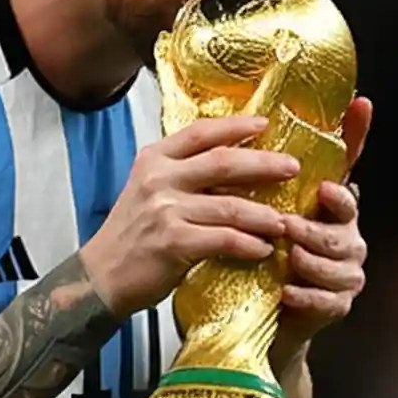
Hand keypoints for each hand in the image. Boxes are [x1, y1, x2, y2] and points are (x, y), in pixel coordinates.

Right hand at [80, 115, 298, 317]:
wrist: (103, 273)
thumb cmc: (132, 233)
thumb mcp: (149, 190)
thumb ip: (182, 174)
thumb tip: (235, 165)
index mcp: (154, 159)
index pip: (200, 132)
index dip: (235, 126)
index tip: (265, 124)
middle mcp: (158, 179)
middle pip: (223, 161)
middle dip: (265, 163)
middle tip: (293, 168)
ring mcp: (165, 210)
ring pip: (231, 205)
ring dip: (265, 215)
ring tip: (285, 222)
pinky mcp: (174, 242)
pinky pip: (226, 239)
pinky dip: (250, 245)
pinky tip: (262, 250)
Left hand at [271, 97, 371, 365]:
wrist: (254, 305)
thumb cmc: (253, 247)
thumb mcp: (248, 206)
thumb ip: (251, 174)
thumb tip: (237, 125)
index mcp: (324, 203)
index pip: (345, 166)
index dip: (356, 136)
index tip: (351, 123)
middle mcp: (342, 231)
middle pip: (344, 221)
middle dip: (316, 222)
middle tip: (287, 222)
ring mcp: (342, 268)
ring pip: (338, 260)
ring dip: (311, 256)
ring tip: (289, 255)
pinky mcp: (333, 303)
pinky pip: (327, 299)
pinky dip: (306, 294)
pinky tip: (286, 289)